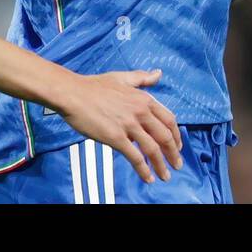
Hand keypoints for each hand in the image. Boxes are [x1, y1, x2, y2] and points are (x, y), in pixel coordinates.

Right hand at [57, 68, 183, 183]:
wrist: (73, 94)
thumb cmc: (95, 86)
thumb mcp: (122, 78)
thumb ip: (142, 78)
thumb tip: (158, 74)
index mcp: (144, 99)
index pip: (169, 119)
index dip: (176, 135)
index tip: (178, 146)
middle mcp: (141, 112)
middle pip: (165, 136)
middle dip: (173, 153)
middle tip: (177, 165)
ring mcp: (129, 125)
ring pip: (153, 149)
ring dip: (162, 165)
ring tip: (165, 176)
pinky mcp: (116, 138)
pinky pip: (135, 157)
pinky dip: (144, 170)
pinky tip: (148, 178)